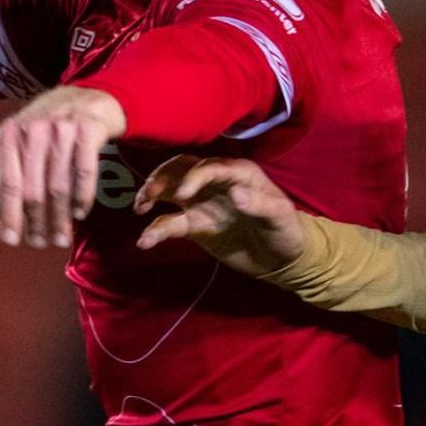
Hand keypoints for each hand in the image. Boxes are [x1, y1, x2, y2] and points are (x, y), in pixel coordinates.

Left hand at [0, 86, 126, 248]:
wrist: (85, 97)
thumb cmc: (47, 128)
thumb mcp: (19, 145)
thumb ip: (4, 175)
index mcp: (7, 134)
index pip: (6, 183)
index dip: (8, 214)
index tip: (12, 240)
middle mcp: (32, 129)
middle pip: (31, 188)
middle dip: (36, 222)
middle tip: (41, 243)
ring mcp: (61, 127)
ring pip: (58, 186)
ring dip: (59, 218)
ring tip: (60, 238)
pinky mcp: (88, 129)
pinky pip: (84, 172)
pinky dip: (82, 197)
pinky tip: (80, 213)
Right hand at [133, 156, 307, 277]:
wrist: (283, 259)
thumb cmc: (286, 230)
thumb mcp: (279, 216)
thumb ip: (259, 204)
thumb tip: (235, 193)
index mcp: (238, 173)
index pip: (210, 166)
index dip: (194, 176)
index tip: (183, 193)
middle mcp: (216, 183)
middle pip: (181, 169)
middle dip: (162, 177)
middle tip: (148, 194)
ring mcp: (203, 203)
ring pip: (170, 190)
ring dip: (152, 194)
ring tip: (140, 208)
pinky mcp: (196, 225)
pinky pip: (171, 223)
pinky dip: (156, 230)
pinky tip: (144, 242)